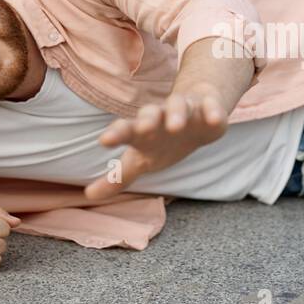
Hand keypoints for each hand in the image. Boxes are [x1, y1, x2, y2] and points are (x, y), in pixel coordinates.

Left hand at [84, 88, 227, 199]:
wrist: (196, 115)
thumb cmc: (162, 141)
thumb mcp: (140, 160)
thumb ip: (117, 177)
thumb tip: (88, 195)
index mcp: (143, 130)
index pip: (126, 130)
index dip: (116, 135)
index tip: (104, 141)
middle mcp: (162, 117)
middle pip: (151, 114)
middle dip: (148, 120)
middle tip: (144, 128)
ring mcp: (186, 110)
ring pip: (180, 107)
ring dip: (177, 115)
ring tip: (175, 126)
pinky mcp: (209, 109)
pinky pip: (212, 108)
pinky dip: (213, 113)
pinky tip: (215, 119)